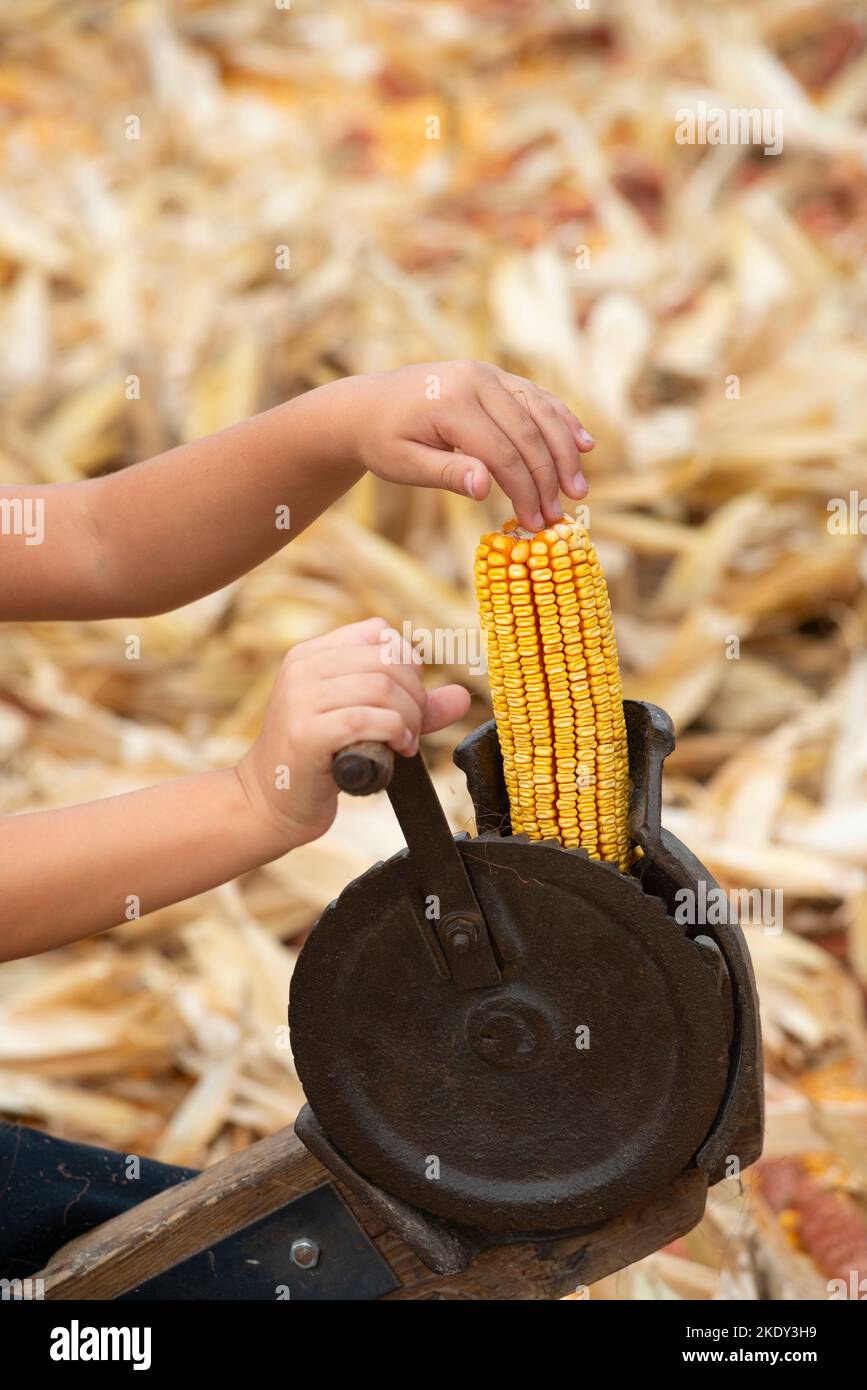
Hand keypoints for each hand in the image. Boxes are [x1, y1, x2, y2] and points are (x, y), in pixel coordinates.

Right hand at [234, 618, 469, 850]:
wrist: (270, 802)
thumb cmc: (321, 760)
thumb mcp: (366, 722)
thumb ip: (412, 706)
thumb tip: (463, 697)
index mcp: (312, 654)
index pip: (378, 631)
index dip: (407, 661)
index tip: (410, 697)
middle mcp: (302, 667)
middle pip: (386, 658)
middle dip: (415, 694)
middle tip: (412, 727)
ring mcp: (299, 698)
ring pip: (380, 687)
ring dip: (408, 717)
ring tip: (405, 741)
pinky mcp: (304, 733)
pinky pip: (366, 719)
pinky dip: (394, 732)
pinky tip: (397, 750)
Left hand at [341, 360, 593, 529]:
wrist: (365, 404)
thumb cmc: (383, 441)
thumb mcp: (404, 465)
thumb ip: (446, 473)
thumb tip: (485, 487)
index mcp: (451, 403)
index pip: (502, 453)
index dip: (524, 491)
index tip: (536, 523)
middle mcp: (475, 380)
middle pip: (527, 433)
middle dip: (548, 478)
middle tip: (558, 516)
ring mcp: (487, 373)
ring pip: (540, 412)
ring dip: (565, 451)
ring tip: (578, 488)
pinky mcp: (494, 376)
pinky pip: (536, 397)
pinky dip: (562, 420)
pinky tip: (584, 444)